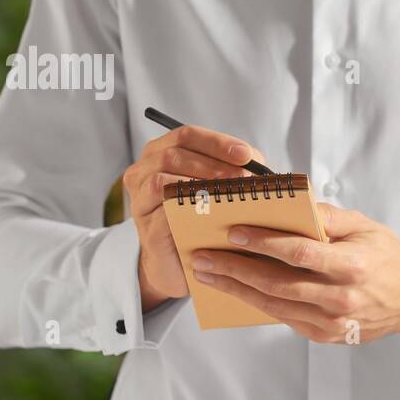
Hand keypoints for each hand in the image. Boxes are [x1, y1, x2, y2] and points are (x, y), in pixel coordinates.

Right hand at [122, 124, 265, 311]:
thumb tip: (258, 164)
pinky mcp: (147, 228)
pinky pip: (164, 213)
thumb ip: (234, 170)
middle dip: (213, 164)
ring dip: (200, 184)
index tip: (245, 155)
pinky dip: (189, 209)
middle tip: (243, 179)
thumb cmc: (204, 219)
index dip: (217, 143)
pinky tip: (214, 213)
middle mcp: (143, 172)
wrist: (182, 263)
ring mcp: (140, 200)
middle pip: (174, 153)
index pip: (187, 136)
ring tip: (231, 195)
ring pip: (163, 180)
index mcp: (161, 153)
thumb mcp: (220, 188)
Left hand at [188, 203, 399, 343]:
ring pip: (274, 305)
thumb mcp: (364, 225)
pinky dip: (257, 303)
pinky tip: (236, 289)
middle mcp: (341, 298)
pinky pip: (284, 317)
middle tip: (202, 257)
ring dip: (237, 289)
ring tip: (208, 274)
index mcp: (352, 265)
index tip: (233, 232)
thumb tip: (287, 203)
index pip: (299, 252)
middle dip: (235, 269)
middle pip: (277, 283)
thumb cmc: (387, 255)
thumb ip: (326, 216)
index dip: (263, 242)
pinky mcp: (325, 335)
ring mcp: (332, 322)